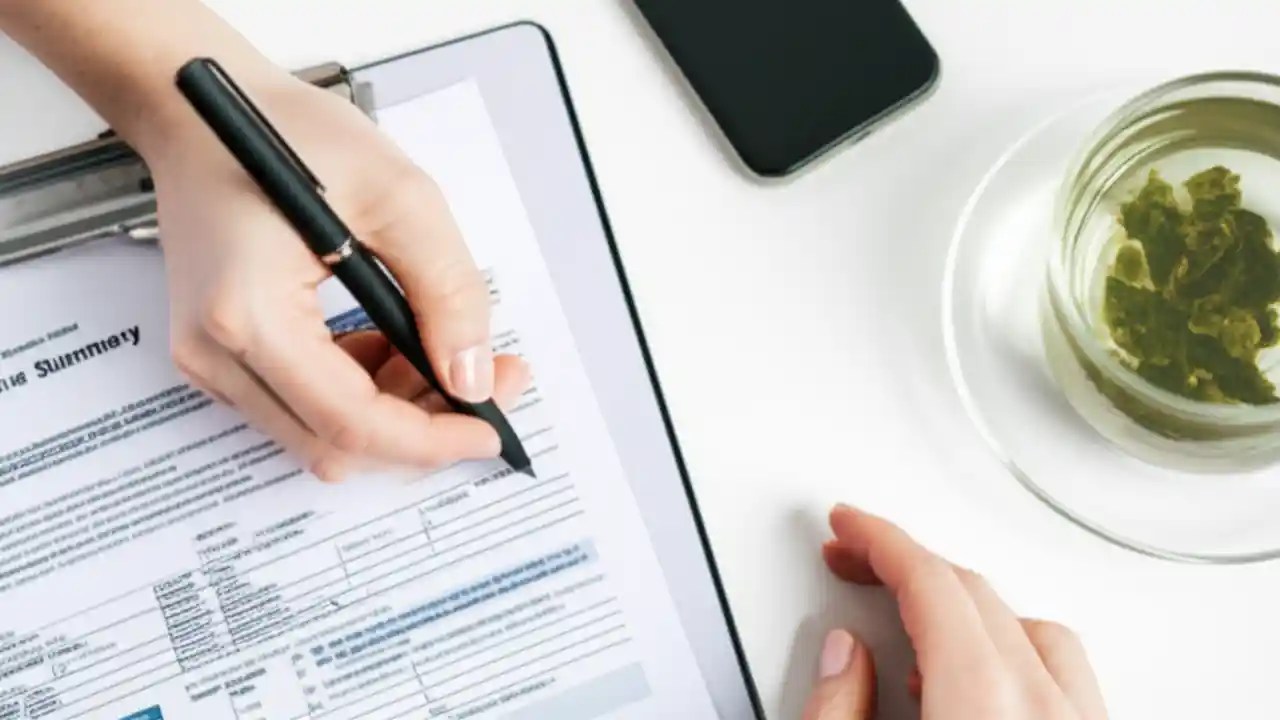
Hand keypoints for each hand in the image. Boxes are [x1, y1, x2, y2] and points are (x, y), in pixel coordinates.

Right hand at [148, 75, 529, 480]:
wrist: (202, 113)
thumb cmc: (287, 133)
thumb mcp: (399, 196)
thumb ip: (446, 292)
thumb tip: (473, 377)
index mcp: (249, 314)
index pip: (351, 423)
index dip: (432, 440)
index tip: (491, 427)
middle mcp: (215, 353)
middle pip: (336, 443)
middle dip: (423, 428)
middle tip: (487, 379)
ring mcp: (209, 359)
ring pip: (321, 433)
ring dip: (396, 410)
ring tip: (443, 348)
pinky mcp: (220, 354)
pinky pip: (302, 406)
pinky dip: (362, 391)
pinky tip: (393, 341)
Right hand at [803, 504, 1107, 718]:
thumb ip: (838, 709)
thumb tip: (844, 657)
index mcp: (985, 703)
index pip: (931, 584)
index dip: (879, 542)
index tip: (849, 527)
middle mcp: (1047, 713)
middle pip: (978, 597)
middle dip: (910, 568)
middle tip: (858, 562)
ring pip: (1038, 633)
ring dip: (974, 613)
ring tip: (919, 631)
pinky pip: (1069, 679)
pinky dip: (1023, 658)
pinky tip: (981, 681)